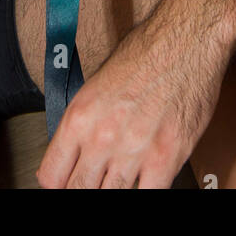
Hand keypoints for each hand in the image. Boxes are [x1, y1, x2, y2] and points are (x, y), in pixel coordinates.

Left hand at [36, 8, 228, 189]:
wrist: (185, 39)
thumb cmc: (146, 53)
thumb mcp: (98, 86)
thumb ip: (86, 124)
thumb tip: (79, 153)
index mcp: (80, 117)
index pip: (51, 176)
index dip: (58, 184)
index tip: (67, 182)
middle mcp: (101, 137)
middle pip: (79, 191)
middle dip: (86, 188)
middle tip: (96, 181)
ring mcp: (133, 151)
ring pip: (113, 196)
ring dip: (116, 189)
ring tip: (123, 176)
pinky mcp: (166, 158)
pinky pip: (148, 195)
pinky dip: (145, 190)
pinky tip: (146, 181)